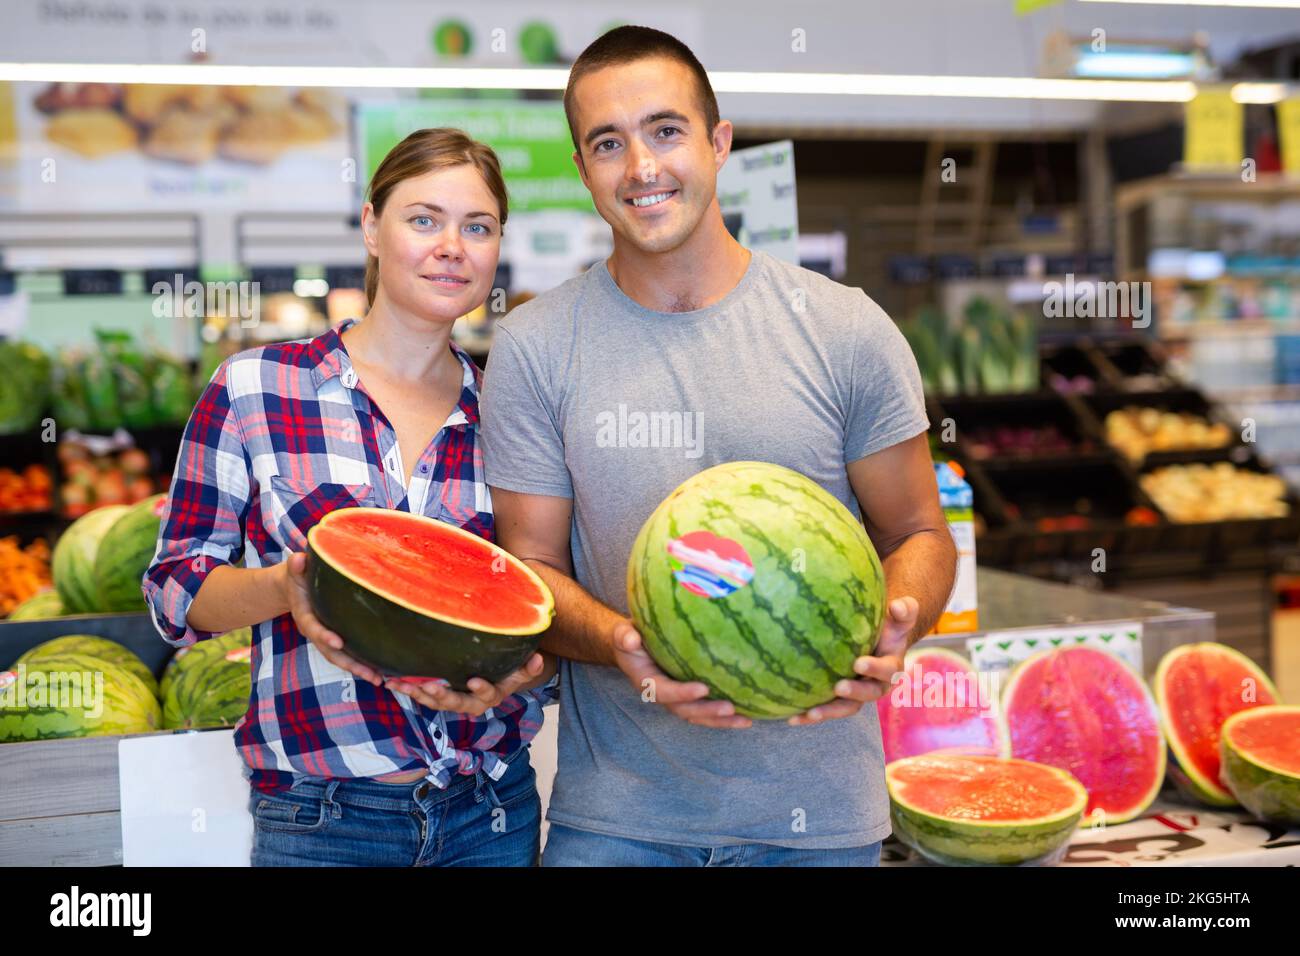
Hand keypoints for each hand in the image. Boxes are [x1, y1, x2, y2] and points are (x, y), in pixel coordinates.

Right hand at [280, 552, 382, 686]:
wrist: (294, 587)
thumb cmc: (298, 575)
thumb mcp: (294, 569)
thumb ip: (296, 566)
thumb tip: (298, 559)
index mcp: (304, 615)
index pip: (313, 628)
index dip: (324, 636)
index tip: (338, 642)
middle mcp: (315, 631)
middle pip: (330, 652)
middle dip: (349, 664)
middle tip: (368, 673)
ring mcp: (326, 637)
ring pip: (341, 657)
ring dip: (359, 669)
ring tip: (379, 679)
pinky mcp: (337, 637)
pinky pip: (348, 653)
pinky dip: (362, 663)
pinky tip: (380, 670)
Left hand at [384, 653, 546, 716]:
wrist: (498, 679)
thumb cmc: (509, 671)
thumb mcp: (520, 669)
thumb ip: (528, 667)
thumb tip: (538, 658)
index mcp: (493, 696)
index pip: (487, 694)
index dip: (481, 689)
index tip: (472, 680)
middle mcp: (472, 703)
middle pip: (457, 703)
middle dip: (442, 696)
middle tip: (429, 686)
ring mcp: (454, 701)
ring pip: (435, 702)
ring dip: (417, 693)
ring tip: (400, 684)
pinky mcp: (440, 696)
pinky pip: (424, 696)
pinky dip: (409, 689)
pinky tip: (393, 682)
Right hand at [612, 620, 751, 728]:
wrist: (633, 647)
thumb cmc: (631, 639)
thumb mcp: (622, 635)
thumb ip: (624, 637)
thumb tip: (631, 638)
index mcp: (647, 683)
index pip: (665, 692)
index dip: (682, 693)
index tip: (702, 689)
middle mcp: (664, 696)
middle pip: (686, 711)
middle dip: (707, 712)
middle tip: (729, 708)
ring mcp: (678, 699)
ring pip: (699, 715)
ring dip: (721, 720)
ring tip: (744, 720)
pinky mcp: (690, 698)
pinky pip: (707, 710)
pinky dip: (726, 716)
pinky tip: (748, 715)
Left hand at [788, 596, 918, 726]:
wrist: (877, 638)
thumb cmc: (887, 624)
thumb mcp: (900, 615)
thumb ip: (904, 610)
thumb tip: (896, 606)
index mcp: (892, 667)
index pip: (887, 670)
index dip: (875, 669)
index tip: (858, 664)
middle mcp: (876, 685)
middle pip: (868, 695)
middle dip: (854, 693)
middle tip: (838, 688)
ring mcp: (857, 693)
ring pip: (846, 707)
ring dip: (829, 712)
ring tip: (810, 713)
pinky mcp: (839, 698)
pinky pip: (827, 708)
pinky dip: (810, 716)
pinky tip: (792, 718)